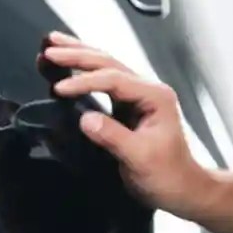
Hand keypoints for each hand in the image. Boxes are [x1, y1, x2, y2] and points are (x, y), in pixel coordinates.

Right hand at [38, 31, 219, 219]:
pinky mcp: (127, 105)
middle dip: (78, 54)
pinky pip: (103, 80)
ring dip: (79, 54)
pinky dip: (84, 70)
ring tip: (53, 43)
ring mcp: (138, 95)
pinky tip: (71, 62)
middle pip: (109, 63)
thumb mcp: (140, 158)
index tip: (59, 89)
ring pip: (105, 66)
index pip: (114, 80)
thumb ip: (113, 136)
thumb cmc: (167, 175)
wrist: (181, 189)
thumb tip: (86, 119)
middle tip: (50, 48)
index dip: (84, 82)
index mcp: (155, 96)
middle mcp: (147, 89)